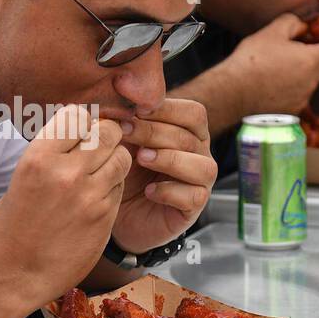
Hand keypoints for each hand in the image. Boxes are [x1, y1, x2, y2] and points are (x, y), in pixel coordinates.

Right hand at [0, 104, 130, 301]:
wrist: (14, 275)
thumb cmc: (11, 226)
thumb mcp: (21, 177)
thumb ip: (51, 153)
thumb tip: (77, 131)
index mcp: (39, 158)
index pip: (77, 115)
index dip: (81, 121)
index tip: (79, 130)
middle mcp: (67, 173)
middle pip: (108, 132)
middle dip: (106, 135)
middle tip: (98, 147)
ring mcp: (90, 197)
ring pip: (122, 157)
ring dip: (113, 160)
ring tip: (98, 173)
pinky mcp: (105, 218)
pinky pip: (120, 188)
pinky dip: (112, 187)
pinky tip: (96, 199)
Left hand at [111, 97, 215, 253]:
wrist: (116, 211)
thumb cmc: (124, 172)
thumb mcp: (123, 144)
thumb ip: (128, 124)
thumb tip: (118, 105)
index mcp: (189, 133)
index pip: (193, 113)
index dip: (167, 109)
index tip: (135, 110)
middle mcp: (200, 155)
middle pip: (190, 137)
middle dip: (155, 132)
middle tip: (126, 131)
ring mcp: (200, 182)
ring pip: (202, 166)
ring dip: (170, 159)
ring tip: (141, 159)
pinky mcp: (193, 208)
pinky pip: (193, 197)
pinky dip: (170, 191)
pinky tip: (149, 191)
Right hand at [225, 13, 318, 115]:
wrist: (234, 91)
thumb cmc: (253, 59)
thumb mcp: (272, 31)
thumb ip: (292, 22)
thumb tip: (302, 24)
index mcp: (312, 60)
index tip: (305, 46)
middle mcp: (312, 82)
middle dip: (307, 64)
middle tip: (284, 58)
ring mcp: (302, 99)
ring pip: (306, 86)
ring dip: (296, 79)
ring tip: (272, 73)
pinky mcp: (290, 112)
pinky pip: (294, 100)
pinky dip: (286, 94)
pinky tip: (268, 88)